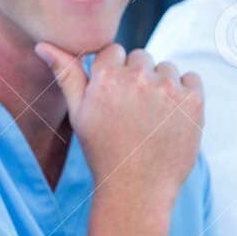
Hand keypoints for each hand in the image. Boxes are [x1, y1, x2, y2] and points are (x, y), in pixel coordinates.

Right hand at [35, 42, 202, 209]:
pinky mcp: (192, 102)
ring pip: (166, 68)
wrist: (137, 190)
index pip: (114, 51)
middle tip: (134, 112)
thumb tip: (43, 45)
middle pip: (141, 57)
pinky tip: (172, 118)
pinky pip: (191, 79)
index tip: (116, 98)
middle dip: (138, 78)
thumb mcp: (78, 114)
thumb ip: (66, 74)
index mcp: (106, 78)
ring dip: (162, 85)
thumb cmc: (103, 152)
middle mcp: (138, 78)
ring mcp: (168, 89)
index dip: (115, 74)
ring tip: (152, 118)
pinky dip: (185, 94)